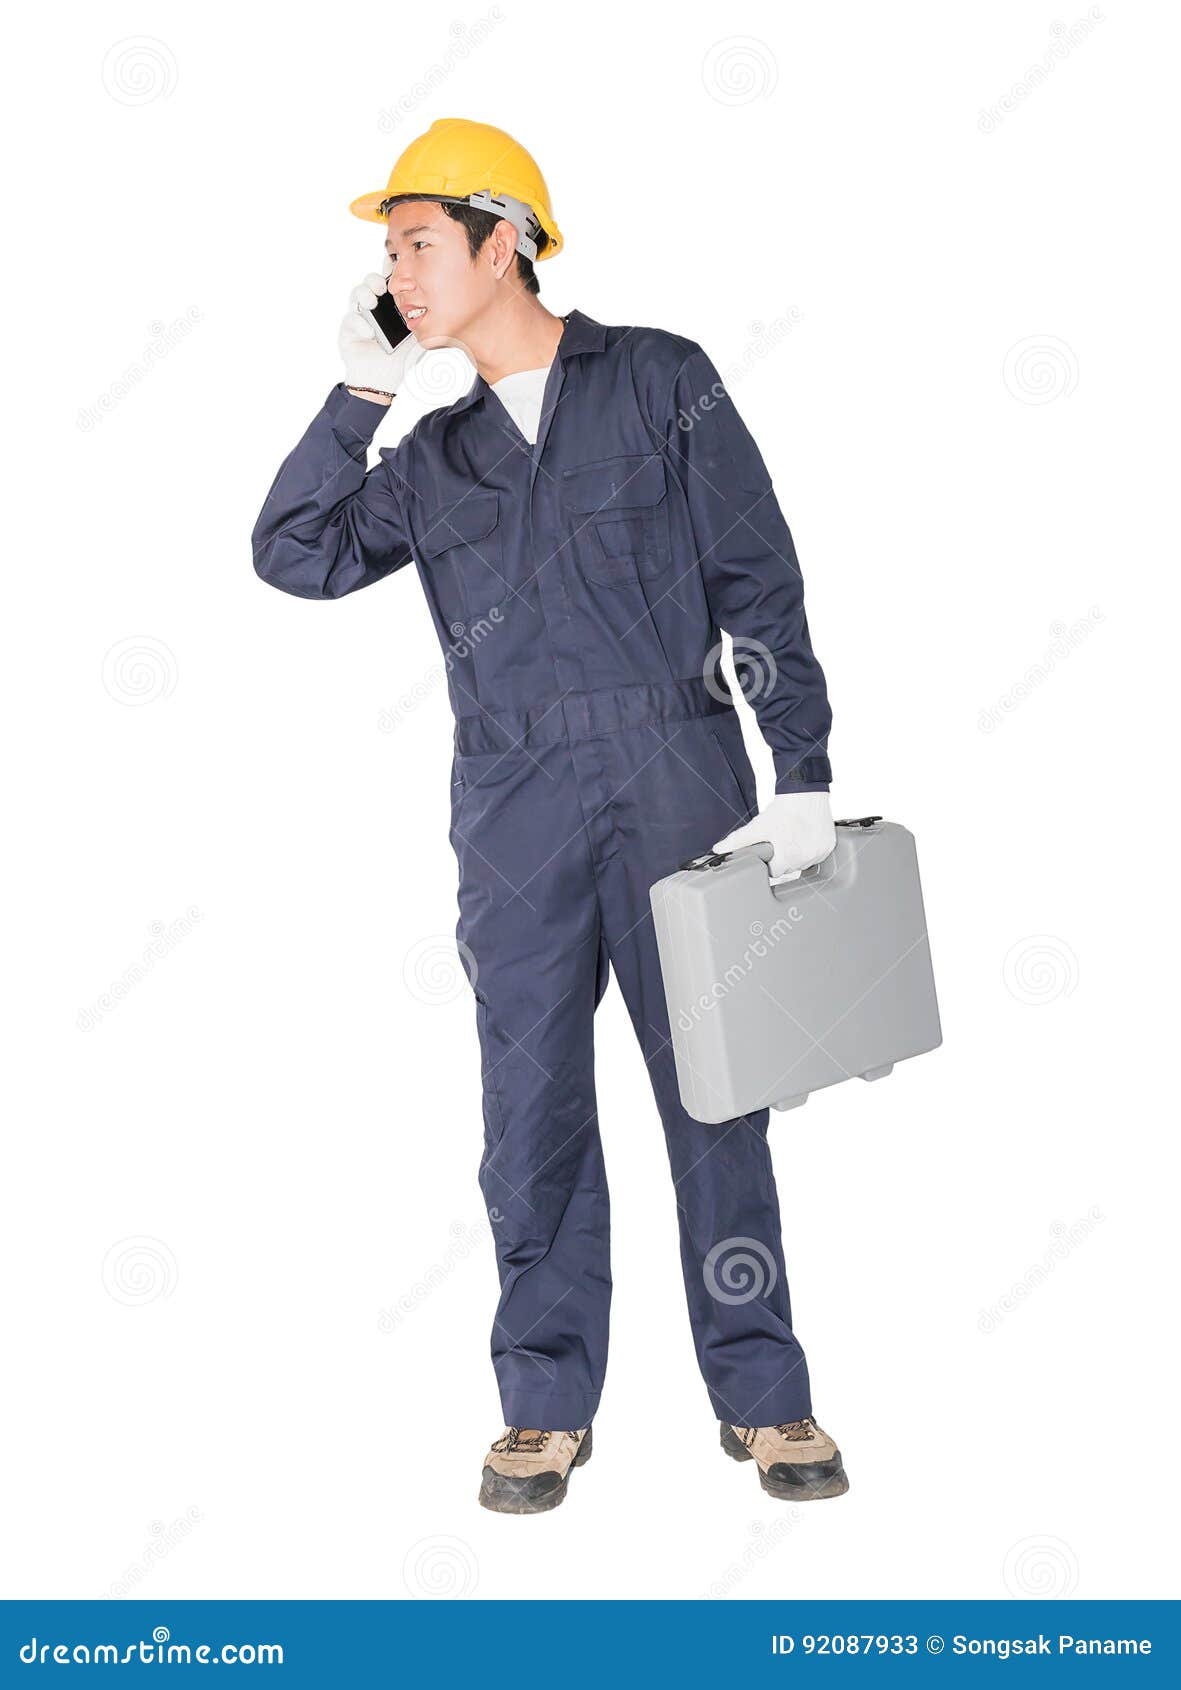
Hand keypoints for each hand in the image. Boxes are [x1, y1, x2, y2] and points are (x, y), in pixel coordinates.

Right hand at [338, 254, 422, 395]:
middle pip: (371, 281)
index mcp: (390, 303)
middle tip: (383, 286)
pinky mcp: (348, 330)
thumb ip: (425, 323)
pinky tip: (369, 331)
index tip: (395, 264)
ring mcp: (359, 316)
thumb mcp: (418, 339)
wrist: (383, 381)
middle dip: (375, 280)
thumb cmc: (400, 358)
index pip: (389, 281)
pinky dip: (360, 323)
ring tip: (372, 302)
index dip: (390, 269)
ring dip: (364, 294)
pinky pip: (350, 320)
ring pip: (357, 294)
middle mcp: (373, 305)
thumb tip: (445, 310)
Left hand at [712, 792, 835, 880]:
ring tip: (792, 837)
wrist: (805, 792)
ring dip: (798, 855)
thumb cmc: (783, 809)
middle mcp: (807, 857)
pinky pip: (817, 856)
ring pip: (804, 864)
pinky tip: (804, 837)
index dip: (770, 863)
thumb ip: (737, 840)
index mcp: (789, 857)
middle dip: (784, 858)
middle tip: (781, 841)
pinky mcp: (829, 846)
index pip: (775, 872)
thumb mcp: (758, 826)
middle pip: (790, 868)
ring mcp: (820, 852)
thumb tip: (719, 850)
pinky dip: (811, 850)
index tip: (770, 852)